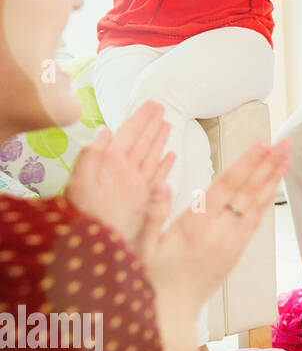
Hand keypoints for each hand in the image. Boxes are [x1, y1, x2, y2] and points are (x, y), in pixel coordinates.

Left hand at [65, 101, 174, 251]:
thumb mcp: (81, 184)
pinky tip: (171, 155)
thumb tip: (103, 131)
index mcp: (109, 165)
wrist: (97, 247)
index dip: (139, 119)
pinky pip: (156, 176)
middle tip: (162, 107)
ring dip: (159, 140)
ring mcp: (134, 185)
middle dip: (151, 124)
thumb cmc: (88, 218)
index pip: (127, 135)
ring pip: (150, 155)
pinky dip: (164, 165)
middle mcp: (123, 172)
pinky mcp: (143, 200)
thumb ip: (91, 156)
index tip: (152, 103)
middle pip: (140, 142)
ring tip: (168, 124)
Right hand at [139, 141, 292, 320]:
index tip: (262, 144)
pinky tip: (272, 187)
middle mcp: (218, 234)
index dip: (245, 164)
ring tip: (287, 159)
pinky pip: (255, 223)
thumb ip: (152, 214)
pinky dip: (266, 202)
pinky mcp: (235, 253)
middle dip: (268, 166)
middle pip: (248, 193)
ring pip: (257, 206)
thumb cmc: (149, 280)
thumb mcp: (140, 247)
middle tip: (287, 143)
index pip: (226, 188)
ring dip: (273, 180)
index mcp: (195, 227)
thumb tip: (162, 184)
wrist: (169, 316)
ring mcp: (230, 244)